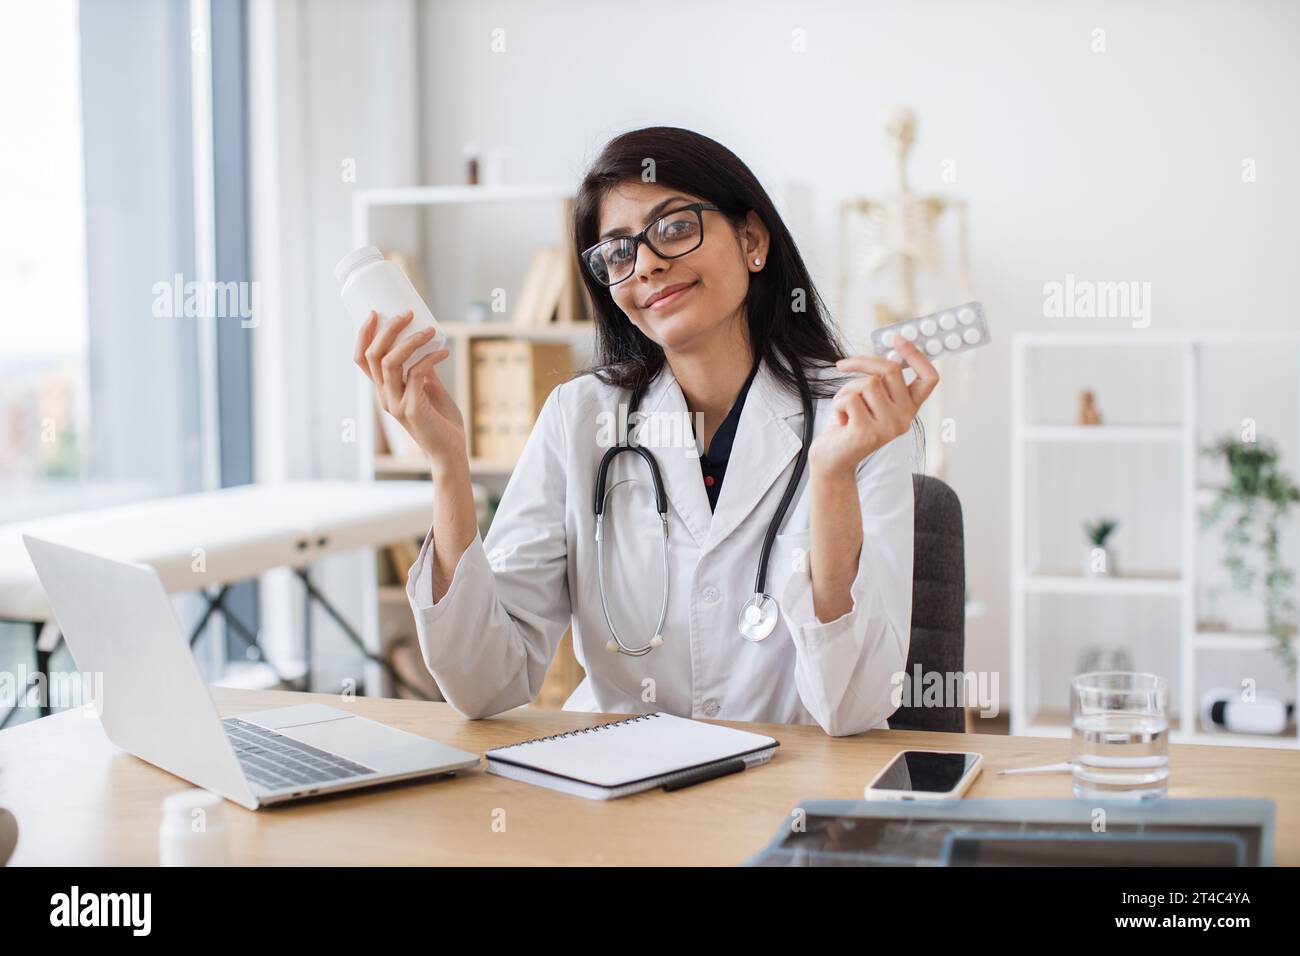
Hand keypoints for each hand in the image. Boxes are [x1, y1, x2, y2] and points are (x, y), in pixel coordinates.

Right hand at [353, 310, 465, 475]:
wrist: (450, 451)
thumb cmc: (440, 420)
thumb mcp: (429, 388)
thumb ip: (422, 369)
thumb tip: (424, 341)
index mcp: (383, 390)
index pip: (362, 359)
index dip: (363, 335)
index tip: (375, 313)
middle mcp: (384, 396)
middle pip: (374, 355)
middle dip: (389, 329)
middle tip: (408, 313)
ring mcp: (396, 404)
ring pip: (391, 362)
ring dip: (411, 341)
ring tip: (431, 330)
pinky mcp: (412, 409)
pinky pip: (416, 374)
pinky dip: (430, 358)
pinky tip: (444, 351)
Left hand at [809, 336, 939, 478]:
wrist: (833, 459)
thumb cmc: (850, 422)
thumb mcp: (869, 397)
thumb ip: (881, 378)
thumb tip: (887, 348)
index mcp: (910, 407)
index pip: (929, 377)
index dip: (916, 354)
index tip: (896, 338)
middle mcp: (905, 418)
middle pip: (891, 370)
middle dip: (863, 362)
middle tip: (843, 364)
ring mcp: (888, 427)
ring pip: (868, 382)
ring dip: (847, 389)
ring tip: (844, 407)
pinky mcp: (868, 432)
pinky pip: (850, 398)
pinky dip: (838, 402)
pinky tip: (840, 419)